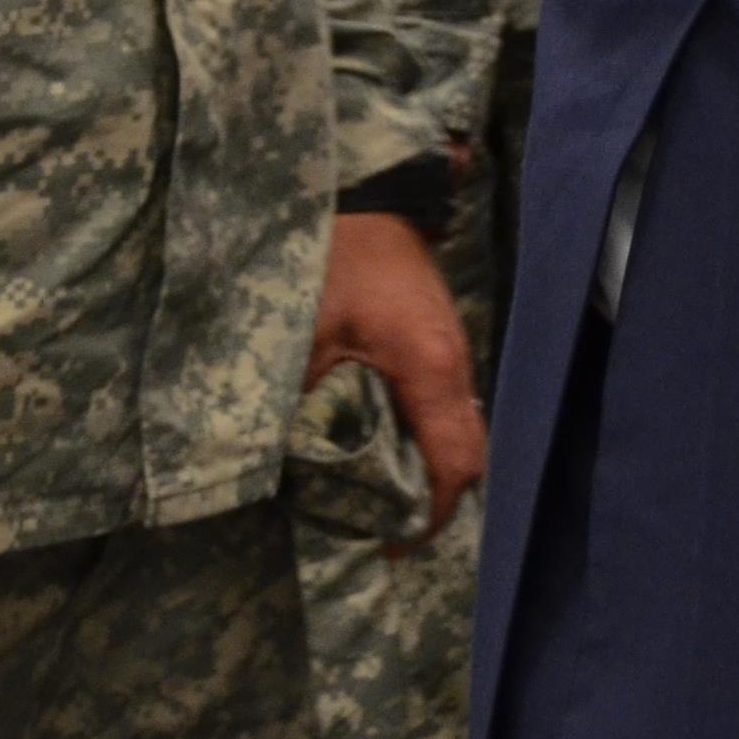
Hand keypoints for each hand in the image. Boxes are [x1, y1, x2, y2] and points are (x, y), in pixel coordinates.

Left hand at [310, 209, 486, 542]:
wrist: (361, 190)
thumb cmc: (329, 258)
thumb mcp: (300, 335)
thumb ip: (295, 404)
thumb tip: (272, 472)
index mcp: (429, 369)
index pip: (454, 465)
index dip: (427, 518)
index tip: (386, 548)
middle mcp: (453, 365)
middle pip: (466, 456)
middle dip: (427, 502)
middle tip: (375, 531)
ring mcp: (449, 351)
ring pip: (456, 432)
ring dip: (422, 471)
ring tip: (372, 500)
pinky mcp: (434, 342)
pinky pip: (440, 409)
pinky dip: (417, 441)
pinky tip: (374, 451)